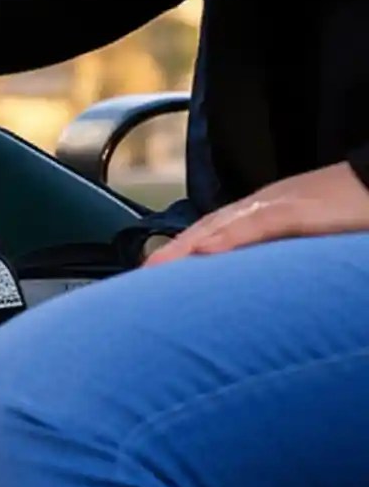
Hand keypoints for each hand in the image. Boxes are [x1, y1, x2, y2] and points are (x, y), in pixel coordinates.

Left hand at [144, 162, 368, 266]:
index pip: (208, 234)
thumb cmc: (348, 208)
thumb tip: (254, 276)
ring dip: (186, 248)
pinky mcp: (298, 210)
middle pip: (204, 230)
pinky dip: (230, 237)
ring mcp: (277, 205)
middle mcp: (260, 206)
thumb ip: (275, 248)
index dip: (178, 254)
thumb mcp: (305, 232)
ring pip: (221, 226)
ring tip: (157, 270)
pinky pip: (259, 223)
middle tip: (138, 280)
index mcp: (260, 213)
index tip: (150, 277)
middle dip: (170, 255)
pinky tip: (206, 250)